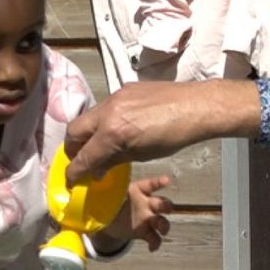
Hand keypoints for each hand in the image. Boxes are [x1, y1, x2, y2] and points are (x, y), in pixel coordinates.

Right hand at [64, 79, 260, 185]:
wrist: (196, 106)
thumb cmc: (176, 135)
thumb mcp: (144, 154)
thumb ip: (116, 160)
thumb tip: (98, 168)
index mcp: (113, 133)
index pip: (83, 156)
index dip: (75, 172)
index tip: (73, 180)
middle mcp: (108, 112)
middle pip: (74, 132)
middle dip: (74, 149)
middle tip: (82, 161)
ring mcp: (114, 98)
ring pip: (88, 117)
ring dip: (89, 133)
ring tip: (100, 145)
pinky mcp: (124, 89)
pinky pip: (105, 107)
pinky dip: (104, 120)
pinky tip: (118, 128)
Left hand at [93, 176, 173, 252]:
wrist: (105, 218)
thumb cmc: (106, 200)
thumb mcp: (103, 194)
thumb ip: (99, 192)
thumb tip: (83, 184)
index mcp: (137, 191)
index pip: (151, 184)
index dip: (159, 182)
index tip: (166, 180)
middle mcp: (146, 203)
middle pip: (163, 203)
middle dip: (167, 206)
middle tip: (166, 209)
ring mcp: (147, 218)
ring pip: (162, 221)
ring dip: (164, 226)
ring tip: (162, 230)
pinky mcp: (144, 232)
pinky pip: (154, 238)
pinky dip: (155, 243)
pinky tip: (151, 248)